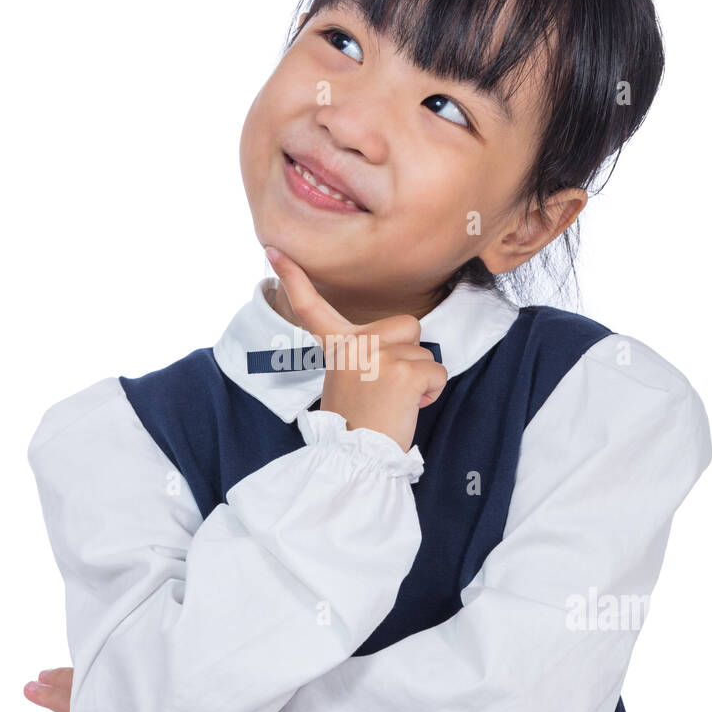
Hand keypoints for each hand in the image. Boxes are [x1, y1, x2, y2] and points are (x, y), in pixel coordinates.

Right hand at [264, 246, 447, 452]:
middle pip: (408, 325)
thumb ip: (363, 355)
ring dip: (420, 378)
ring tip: (394, 401)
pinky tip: (408, 406)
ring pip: (425, 351)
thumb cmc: (358, 423)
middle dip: (409, 352)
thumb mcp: (347, 379)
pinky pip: (437, 372)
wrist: (358, 459)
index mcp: (336, 346)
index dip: (292, 278)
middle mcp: (354, 344)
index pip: (311, 307)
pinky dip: (431, 392)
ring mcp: (379, 354)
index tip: (273, 252)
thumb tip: (390, 350)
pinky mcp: (403, 370)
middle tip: (387, 386)